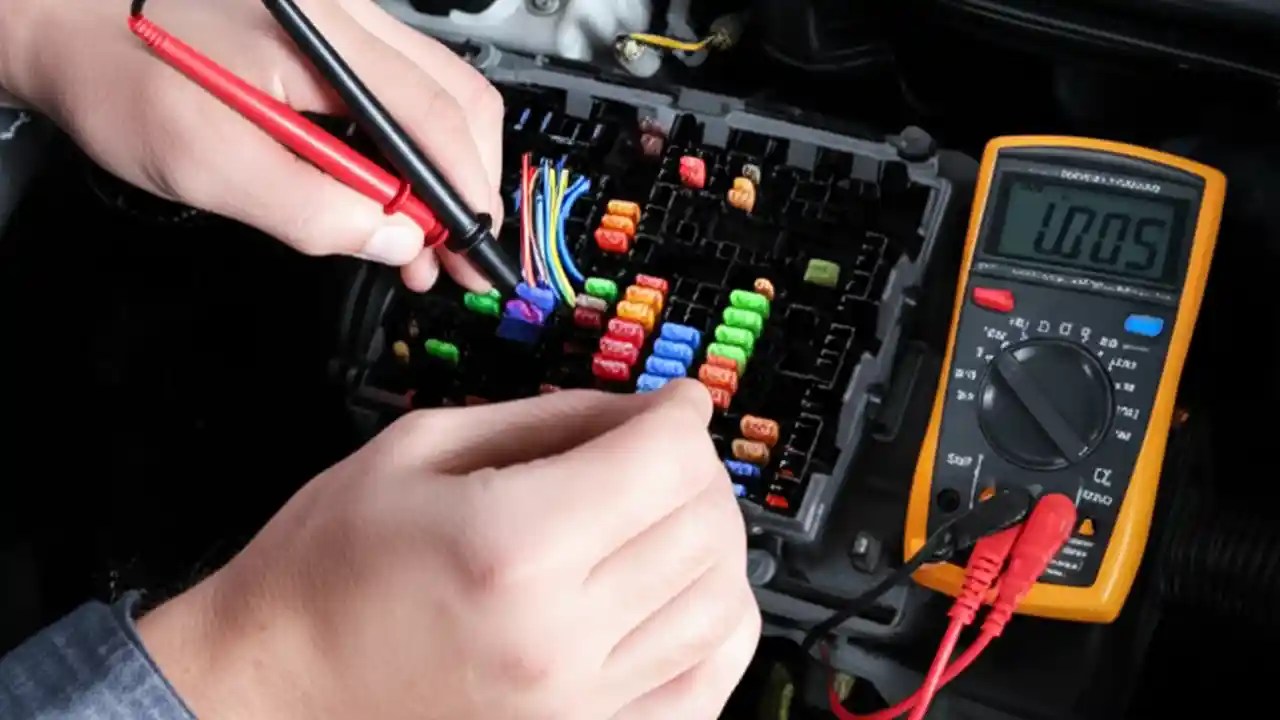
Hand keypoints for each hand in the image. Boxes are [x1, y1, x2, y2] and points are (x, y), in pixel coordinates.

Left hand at [0, 0, 501, 291]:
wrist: (61, 18)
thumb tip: (394, 241)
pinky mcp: (326, 38)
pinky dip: (408, 150)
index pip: (434, 118)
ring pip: (434, 95)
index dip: (464, 195)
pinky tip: (391, 197)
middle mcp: (346, 17)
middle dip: (466, 186)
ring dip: (440, 172)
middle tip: (455, 256)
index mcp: (323, 37)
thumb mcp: (206, 163)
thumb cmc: (117, 72)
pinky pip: (398, 91)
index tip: (468, 256)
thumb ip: (308, 208)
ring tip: (423, 241)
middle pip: (454, 100)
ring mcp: (340, 23)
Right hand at [138, 380, 759, 719]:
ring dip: (715, 542)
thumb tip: (641, 412)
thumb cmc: (327, 571)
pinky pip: (704, 686)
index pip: (663, 462)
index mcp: (510, 544)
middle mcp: (556, 634)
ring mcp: (578, 702)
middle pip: (702, 526)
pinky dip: (717, 627)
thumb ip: (550, 421)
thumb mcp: (420, 449)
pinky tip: (684, 592)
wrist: (281, 681)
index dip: (680, 414)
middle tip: (664, 449)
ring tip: (670, 515)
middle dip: (699, 469)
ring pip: (721, 604)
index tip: (671, 403)